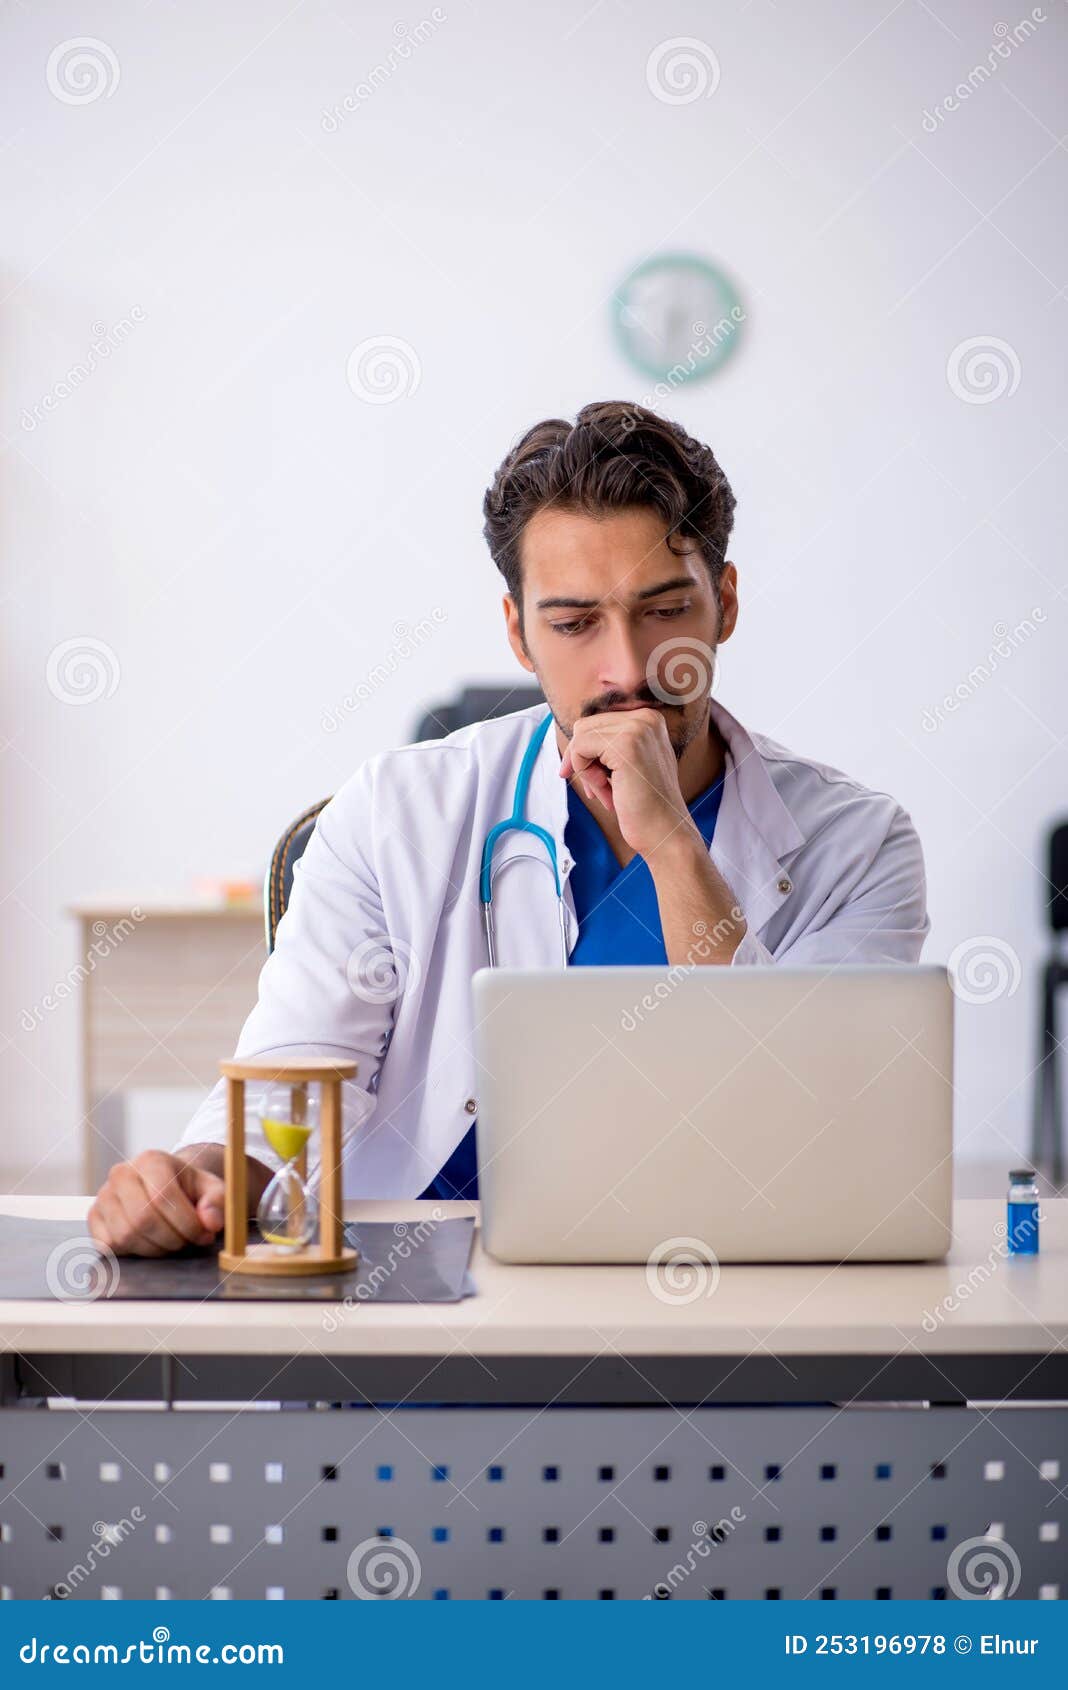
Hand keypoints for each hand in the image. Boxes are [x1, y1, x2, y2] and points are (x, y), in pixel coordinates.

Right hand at [88, 1149, 225, 1257]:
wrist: (166, 1187)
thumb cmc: (189, 1189)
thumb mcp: (212, 1188)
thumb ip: (218, 1202)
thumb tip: (210, 1222)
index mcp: (151, 1160)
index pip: (163, 1197)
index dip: (187, 1224)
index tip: (204, 1235)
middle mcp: (121, 1174)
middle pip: (142, 1219)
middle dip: (172, 1239)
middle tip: (188, 1242)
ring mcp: (103, 1196)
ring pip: (125, 1236)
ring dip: (155, 1249)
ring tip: (172, 1241)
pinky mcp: (94, 1218)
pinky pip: (110, 1246)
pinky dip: (134, 1252)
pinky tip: (151, 1242)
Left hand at [559, 707, 697, 859]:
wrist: (664, 832)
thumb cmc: (644, 804)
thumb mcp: (630, 764)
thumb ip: (610, 745)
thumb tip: (575, 739)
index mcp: (649, 719)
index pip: (597, 723)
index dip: (586, 753)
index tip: (593, 780)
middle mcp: (646, 717)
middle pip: (585, 727)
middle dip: (583, 761)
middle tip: (598, 790)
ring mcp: (637, 728)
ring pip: (581, 738)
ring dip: (585, 770)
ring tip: (605, 793)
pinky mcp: (625, 744)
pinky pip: (580, 749)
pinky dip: (585, 775)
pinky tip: (607, 793)